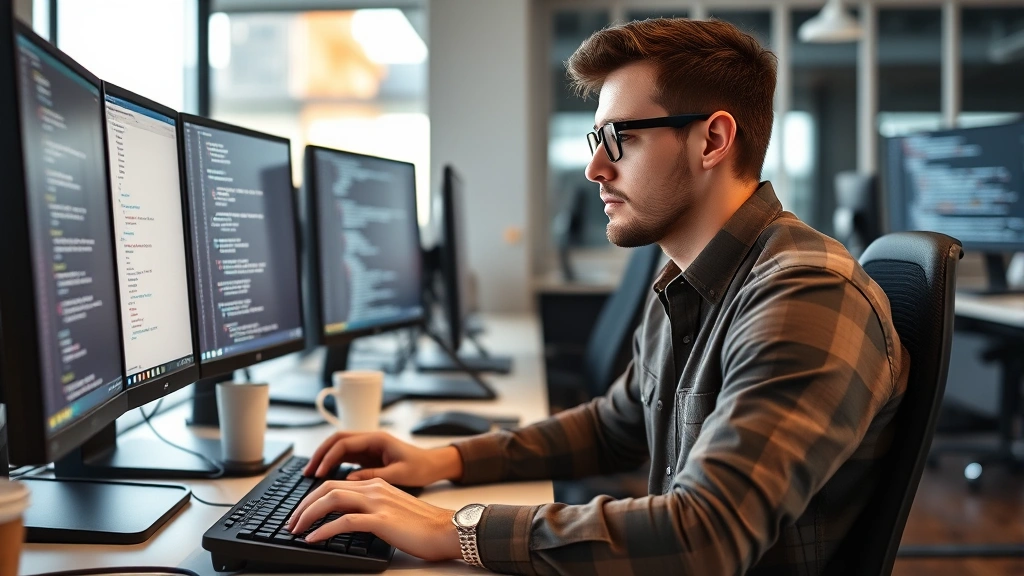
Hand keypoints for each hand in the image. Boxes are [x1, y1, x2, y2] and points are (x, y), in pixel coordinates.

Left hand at [287, 478, 461, 561]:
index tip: (300, 513)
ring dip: (308, 515)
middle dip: (303, 505)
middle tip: (291, 522)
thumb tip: (349, 521)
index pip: (335, 484)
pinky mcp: (382, 520)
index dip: (312, 497)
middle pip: (327, 488)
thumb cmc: (425, 526)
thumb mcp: (394, 510)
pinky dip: (324, 529)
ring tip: (296, 530)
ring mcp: (378, 503)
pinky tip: (314, 539)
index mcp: (376, 485)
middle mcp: (374, 489)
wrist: (448, 529)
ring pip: (332, 499)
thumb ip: (373, 509)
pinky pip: (345, 521)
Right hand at [304, 430, 463, 486]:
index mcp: (377, 439)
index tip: (318, 472)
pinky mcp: (367, 456)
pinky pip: (345, 456)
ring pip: (338, 447)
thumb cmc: (420, 467)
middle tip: (307, 472)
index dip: (329, 457)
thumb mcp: (399, 474)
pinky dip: (332, 463)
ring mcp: (368, 446)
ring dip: (324, 458)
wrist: (434, 465)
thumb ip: (374, 476)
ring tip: (310, 474)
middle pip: (336, 440)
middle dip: (320, 454)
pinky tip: (324, 476)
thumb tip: (349, 480)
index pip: (344, 443)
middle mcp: (370, 439)